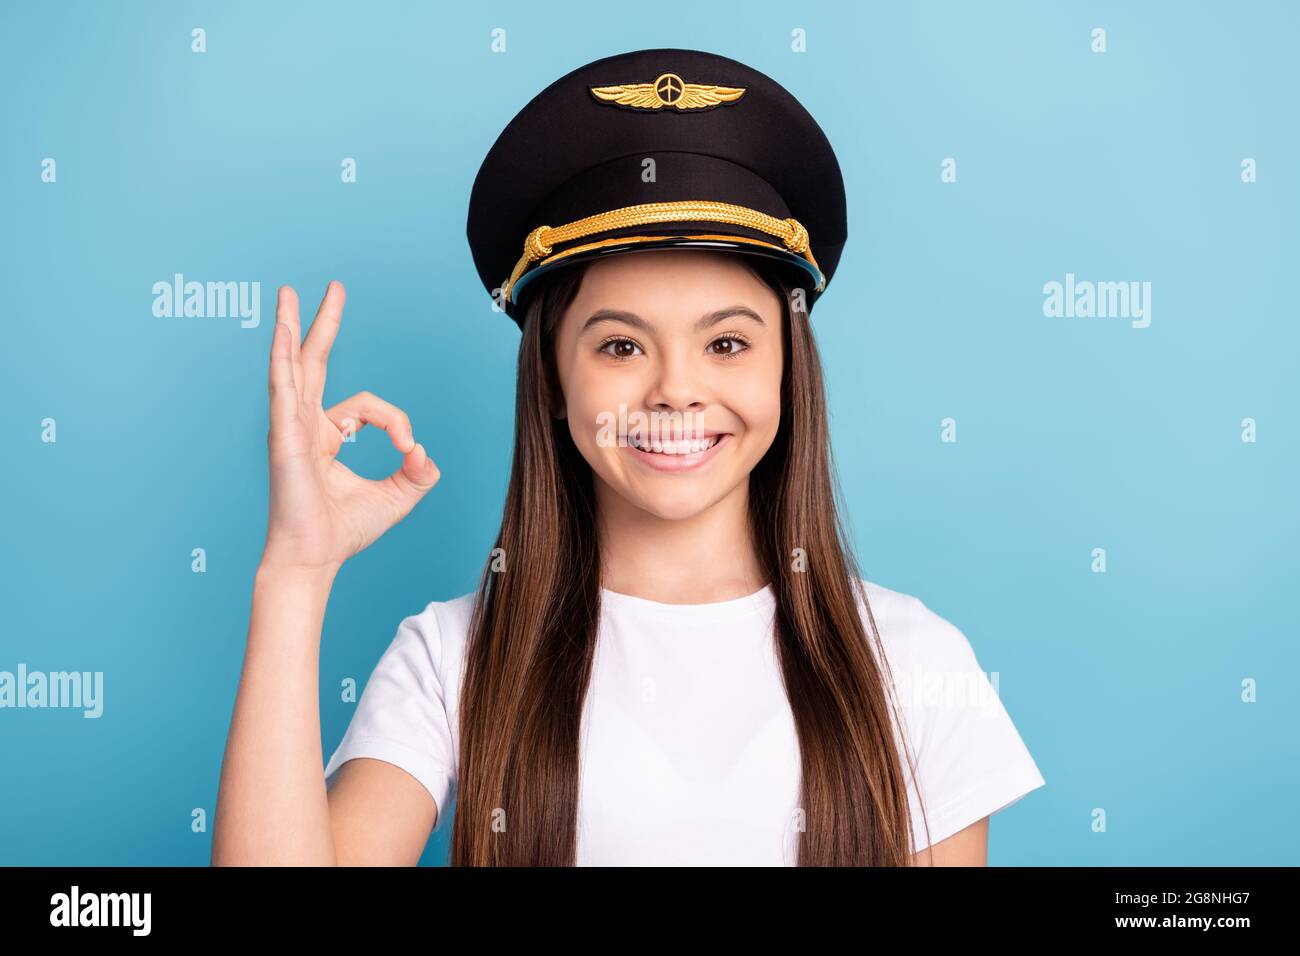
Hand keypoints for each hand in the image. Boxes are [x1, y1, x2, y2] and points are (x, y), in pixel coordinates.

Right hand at [260, 281, 439, 574]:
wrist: (315, 558)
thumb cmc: (345, 531)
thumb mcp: (398, 496)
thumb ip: (418, 471)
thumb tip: (425, 450)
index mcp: (327, 436)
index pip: (368, 406)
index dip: (397, 421)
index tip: (410, 448)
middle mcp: (305, 425)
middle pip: (315, 362)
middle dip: (323, 324)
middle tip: (333, 288)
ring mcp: (290, 428)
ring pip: (293, 366)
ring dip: (292, 327)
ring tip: (290, 292)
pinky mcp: (283, 436)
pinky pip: (283, 388)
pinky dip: (283, 358)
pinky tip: (283, 332)